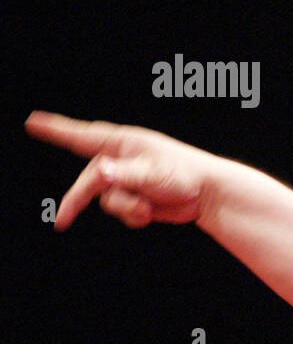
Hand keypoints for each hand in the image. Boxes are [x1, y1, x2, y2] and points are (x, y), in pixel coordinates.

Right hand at [25, 111, 221, 230]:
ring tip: (149, 206)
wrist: (208, 194)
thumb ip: (125, 175)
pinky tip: (152, 213)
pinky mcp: (135, 196)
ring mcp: (127, 179)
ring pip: (105, 201)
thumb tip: (101, 173)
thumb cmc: (185, 174)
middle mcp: (121, 160)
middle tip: (62, 221)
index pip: (82, 135)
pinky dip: (134, 216)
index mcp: (123, 143)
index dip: (56, 130)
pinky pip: (121, 212)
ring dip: (125, 209)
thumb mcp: (153, 174)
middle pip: (87, 181)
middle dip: (78, 200)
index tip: (32, 122)